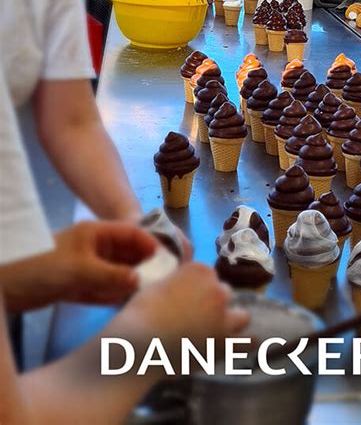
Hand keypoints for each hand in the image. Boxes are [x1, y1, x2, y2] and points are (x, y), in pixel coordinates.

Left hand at [0, 221, 156, 311]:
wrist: (8, 284)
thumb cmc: (44, 266)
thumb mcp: (80, 268)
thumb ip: (111, 275)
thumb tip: (141, 281)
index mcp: (96, 232)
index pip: (132, 232)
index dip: (151, 243)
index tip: (168, 259)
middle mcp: (95, 248)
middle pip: (127, 254)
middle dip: (145, 265)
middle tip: (166, 281)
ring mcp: (87, 267)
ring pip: (118, 273)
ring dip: (132, 283)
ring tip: (153, 295)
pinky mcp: (79, 286)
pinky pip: (105, 289)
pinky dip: (116, 295)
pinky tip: (131, 303)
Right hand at [121, 262, 248, 360]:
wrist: (141, 343)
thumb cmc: (141, 311)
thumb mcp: (157, 283)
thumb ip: (177, 278)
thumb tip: (181, 277)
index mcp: (200, 271)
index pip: (206, 275)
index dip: (197, 287)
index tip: (187, 296)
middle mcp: (218, 290)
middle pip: (223, 293)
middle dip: (213, 302)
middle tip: (197, 315)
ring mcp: (224, 317)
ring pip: (241, 316)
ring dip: (232, 320)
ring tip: (219, 329)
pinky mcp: (226, 344)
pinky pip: (246, 342)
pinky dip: (248, 342)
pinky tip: (250, 343)